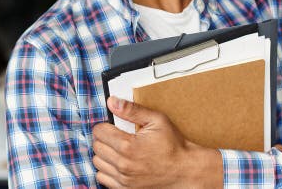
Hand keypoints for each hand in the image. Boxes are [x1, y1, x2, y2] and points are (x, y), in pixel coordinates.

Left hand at [92, 97, 222, 188]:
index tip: (110, 126)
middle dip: (103, 138)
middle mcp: (123, 164)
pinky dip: (106, 169)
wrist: (185, 170)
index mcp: (128, 146)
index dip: (104, 125)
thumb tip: (112, 102)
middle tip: (114, 136)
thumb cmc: (173, 146)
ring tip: (115, 149)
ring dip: (103, 154)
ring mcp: (124, 179)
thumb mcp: (156, 120)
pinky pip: (102, 178)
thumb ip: (132, 110)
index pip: (99, 132)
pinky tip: (116, 163)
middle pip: (96, 146)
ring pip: (97, 162)